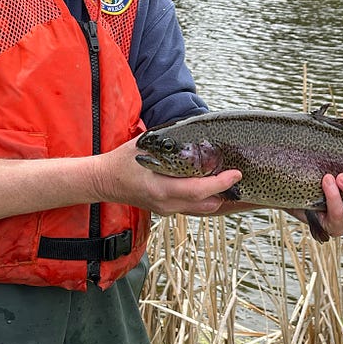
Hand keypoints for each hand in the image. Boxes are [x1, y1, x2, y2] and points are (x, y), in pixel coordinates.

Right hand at [98, 137, 242, 215]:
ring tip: (230, 183)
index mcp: (161, 188)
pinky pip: (192, 209)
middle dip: (225, 193)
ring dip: (217, 198)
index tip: (235, 173)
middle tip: (238, 178)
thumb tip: (196, 132)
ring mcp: (166, 210)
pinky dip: (205, 200)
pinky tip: (213, 189)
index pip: (199, 190)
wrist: (104, 181)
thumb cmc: (122, 161)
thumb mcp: (146, 146)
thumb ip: (170, 143)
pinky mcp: (166, 211)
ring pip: (201, 210)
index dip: (221, 183)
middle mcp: (166, 204)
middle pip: (206, 205)